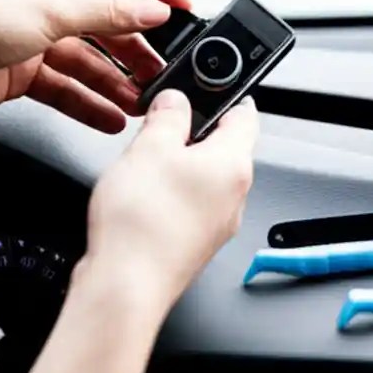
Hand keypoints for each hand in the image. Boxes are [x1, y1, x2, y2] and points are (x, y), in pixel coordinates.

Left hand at [0, 0, 191, 133]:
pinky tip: (112, 116)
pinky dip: (91, 102)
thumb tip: (155, 10)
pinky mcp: (27, 68)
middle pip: (109, 10)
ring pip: (93, 53)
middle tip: (165, 61)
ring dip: (118, 77)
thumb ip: (110, 13)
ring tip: (143, 98)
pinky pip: (70, 85)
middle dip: (138, 40)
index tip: (178, 1)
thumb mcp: (54, 9)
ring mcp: (38, 30)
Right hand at [78, 88, 259, 308]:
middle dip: (193, 132)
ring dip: (179, 165)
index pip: (246, 115)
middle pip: (224, 149)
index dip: (229, 94)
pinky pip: (190, 206)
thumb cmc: (142, 224)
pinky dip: (171, 194)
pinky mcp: (195, 245)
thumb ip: (166, 116)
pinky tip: (142, 197)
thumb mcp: (148, 148)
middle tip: (161, 124)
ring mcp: (217, 224)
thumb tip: (175, 101)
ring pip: (204, 179)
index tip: (213, 85)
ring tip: (144, 163)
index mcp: (234, 165)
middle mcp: (235, 197)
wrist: (126, 288)